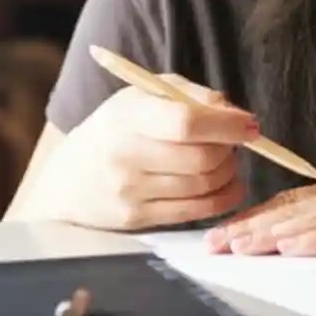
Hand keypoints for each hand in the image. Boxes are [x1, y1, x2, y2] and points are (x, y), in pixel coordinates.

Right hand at [24, 75, 259, 229]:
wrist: (66, 181)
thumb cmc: (116, 129)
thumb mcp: (142, 98)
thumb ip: (191, 96)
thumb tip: (236, 113)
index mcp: (127, 114)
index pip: (186, 122)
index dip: (226, 125)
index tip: (249, 125)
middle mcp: (125, 154)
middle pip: (202, 158)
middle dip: (231, 150)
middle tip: (235, 143)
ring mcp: (129, 190)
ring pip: (204, 185)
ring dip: (229, 172)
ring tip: (226, 161)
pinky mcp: (136, 219)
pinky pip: (196, 211)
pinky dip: (224, 198)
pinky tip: (228, 185)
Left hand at [202, 158, 315, 255]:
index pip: (300, 202)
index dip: (262, 217)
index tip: (231, 229)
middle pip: (293, 211)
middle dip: (249, 227)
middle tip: (212, 243)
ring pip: (309, 221)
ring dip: (267, 235)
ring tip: (233, 247)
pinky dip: (313, 240)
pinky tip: (288, 249)